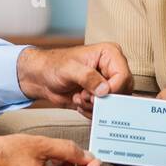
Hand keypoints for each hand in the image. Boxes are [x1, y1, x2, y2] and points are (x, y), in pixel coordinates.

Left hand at [16, 42, 132, 117]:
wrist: (42, 78)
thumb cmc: (53, 66)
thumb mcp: (69, 69)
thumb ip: (88, 77)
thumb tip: (104, 89)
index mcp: (110, 54)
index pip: (123, 76)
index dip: (112, 89)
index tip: (95, 95)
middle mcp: (112, 68)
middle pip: (122, 92)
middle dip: (101, 99)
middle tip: (84, 96)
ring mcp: (108, 83)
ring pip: (114, 103)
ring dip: (94, 106)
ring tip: (78, 97)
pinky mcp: (101, 96)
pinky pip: (105, 110)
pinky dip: (91, 111)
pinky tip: (79, 101)